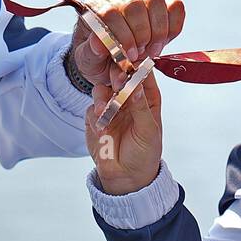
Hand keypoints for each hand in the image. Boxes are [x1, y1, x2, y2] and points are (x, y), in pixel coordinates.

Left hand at [69, 0, 184, 90]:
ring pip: (154, 1)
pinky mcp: (159, 5)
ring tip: (151, 51)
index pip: (109, 12)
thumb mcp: (88, 61)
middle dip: (141, 35)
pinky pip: (174, 7)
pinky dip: (173, 27)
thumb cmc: (97, 58)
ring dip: (158, 31)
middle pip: (134, 5)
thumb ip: (91, 54)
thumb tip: (98, 43)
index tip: (129, 56)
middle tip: (139, 55)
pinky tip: (162, 42)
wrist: (110, 61)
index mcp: (93, 7)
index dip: (123, 36)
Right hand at [83, 74, 162, 195]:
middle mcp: (128, 97)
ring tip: (105, 111)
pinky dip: (95, 115)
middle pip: (119, 76)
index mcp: (147, 96)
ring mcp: (110, 106)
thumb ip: (141, 107)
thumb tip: (135, 86)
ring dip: (103, 97)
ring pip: (102, 89)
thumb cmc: (145, 154)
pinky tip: (102, 128)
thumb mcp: (148, 131)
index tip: (131, 63)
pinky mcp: (95, 117)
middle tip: (117, 82)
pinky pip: (92, 107)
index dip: (137, 65)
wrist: (127, 178)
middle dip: (116, 76)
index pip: (142, 73)